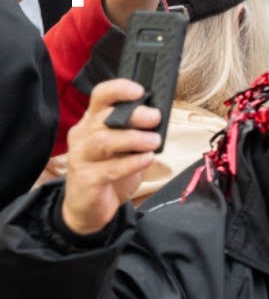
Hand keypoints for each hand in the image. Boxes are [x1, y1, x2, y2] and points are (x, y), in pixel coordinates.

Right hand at [61, 79, 161, 235]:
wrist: (89, 209)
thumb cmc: (110, 172)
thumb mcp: (126, 148)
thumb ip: (137, 131)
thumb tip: (158, 116)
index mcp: (92, 122)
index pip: (99, 96)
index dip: (118, 89)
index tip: (140, 91)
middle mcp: (82, 136)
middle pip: (104, 117)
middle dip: (133, 115)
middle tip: (155, 118)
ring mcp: (81, 157)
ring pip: (104, 141)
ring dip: (134, 139)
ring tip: (154, 142)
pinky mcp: (86, 179)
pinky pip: (109, 168)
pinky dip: (132, 162)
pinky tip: (147, 159)